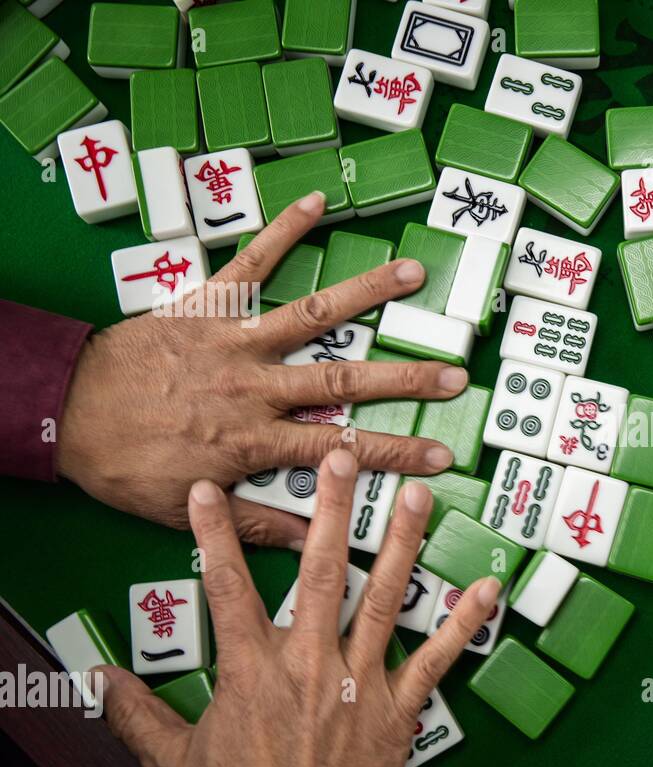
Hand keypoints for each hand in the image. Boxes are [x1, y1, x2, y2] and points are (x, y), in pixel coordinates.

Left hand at [57, 192, 468, 548]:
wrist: (63, 414)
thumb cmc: (126, 466)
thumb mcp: (189, 513)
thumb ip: (256, 525)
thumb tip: (317, 542)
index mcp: (254, 442)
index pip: (341, 449)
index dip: (395, 452)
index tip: (439, 454)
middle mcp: (255, 388)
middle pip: (343, 382)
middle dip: (404, 380)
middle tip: (454, 373)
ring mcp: (234, 342)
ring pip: (312, 316)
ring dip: (367, 294)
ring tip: (414, 275)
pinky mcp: (206, 307)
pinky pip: (249, 264)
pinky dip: (283, 231)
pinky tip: (316, 204)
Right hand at [93, 449, 500, 766]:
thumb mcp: (173, 766)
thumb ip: (138, 716)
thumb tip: (102, 682)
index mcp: (251, 674)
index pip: (228, 588)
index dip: (216, 535)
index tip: (211, 491)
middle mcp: (309, 667)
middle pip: (323, 572)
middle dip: (334, 509)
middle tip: (346, 458)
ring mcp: (360, 686)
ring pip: (384, 600)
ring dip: (404, 544)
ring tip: (419, 495)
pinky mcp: (398, 713)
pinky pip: (436, 659)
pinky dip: (463, 624)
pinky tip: (485, 588)